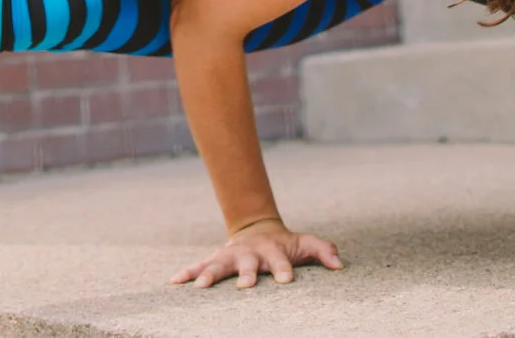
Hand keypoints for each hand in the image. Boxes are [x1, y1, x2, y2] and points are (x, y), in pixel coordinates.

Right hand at [171, 218, 343, 287]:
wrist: (258, 229)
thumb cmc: (285, 243)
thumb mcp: (305, 243)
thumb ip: (323, 250)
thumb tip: (340, 265)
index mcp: (272, 250)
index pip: (280, 260)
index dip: (284, 268)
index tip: (286, 280)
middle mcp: (250, 253)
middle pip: (247, 263)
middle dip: (246, 274)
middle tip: (245, 286)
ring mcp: (231, 255)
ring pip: (219, 264)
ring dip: (209, 274)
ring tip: (200, 287)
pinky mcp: (217, 259)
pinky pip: (199, 265)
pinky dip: (187, 272)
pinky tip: (174, 281)